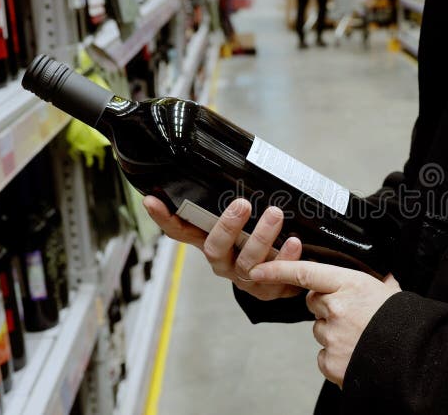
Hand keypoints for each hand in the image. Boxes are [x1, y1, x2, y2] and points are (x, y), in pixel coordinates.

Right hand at [143, 196, 303, 299]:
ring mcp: (245, 278)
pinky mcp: (270, 290)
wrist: (288, 276)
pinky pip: (277, 276)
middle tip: (242, 204)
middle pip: (215, 248)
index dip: (164, 219)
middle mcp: (223, 262)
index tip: (152, 200)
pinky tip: (295, 242)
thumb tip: (245, 158)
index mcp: (211, 243)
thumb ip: (239, 201)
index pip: (181, 232)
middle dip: (227, 226)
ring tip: (275, 214)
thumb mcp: (245, 221)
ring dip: (261, 237)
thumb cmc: (263, 240)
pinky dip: (288, 258)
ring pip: (248, 262)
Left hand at [248, 261, 401, 387]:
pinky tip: (356, 354)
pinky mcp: (330, 361)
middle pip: (314, 302)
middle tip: (353, 315)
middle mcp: (336, 307)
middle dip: (328, 307)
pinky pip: (323, 355)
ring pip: (320, 330)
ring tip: (360, 338)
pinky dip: (336, 356)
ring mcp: (331, 335)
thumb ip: (381, 284)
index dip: (277, 270)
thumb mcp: (394, 294)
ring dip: (334, 333)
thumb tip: (384, 279)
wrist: (415, 359)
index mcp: (351, 284)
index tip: (258, 270)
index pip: (304, 272)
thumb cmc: (405, 324)